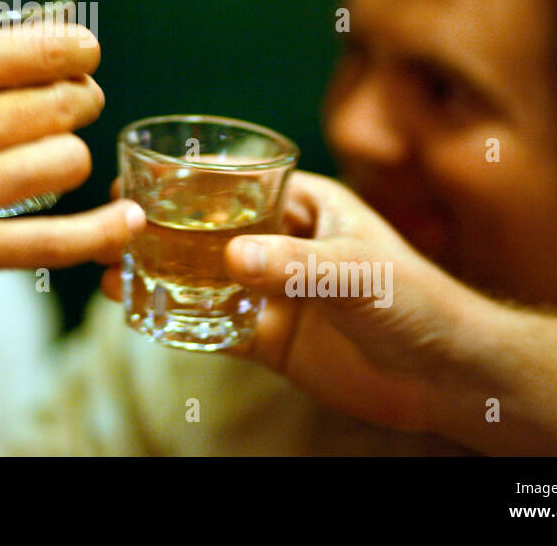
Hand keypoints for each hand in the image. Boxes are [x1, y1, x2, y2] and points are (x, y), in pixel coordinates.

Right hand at [0, 27, 143, 309]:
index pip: (45, 49)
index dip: (78, 53)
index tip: (83, 59)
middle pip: (67, 107)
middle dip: (76, 106)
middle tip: (67, 112)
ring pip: (68, 166)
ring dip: (70, 163)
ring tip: (54, 164)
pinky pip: (54, 243)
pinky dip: (101, 233)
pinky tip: (126, 222)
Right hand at [101, 171, 476, 431]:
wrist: (448, 377)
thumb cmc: (419, 301)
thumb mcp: (358, 271)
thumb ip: (296, 264)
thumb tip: (231, 256)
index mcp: (306, 206)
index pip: (236, 181)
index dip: (184, 180)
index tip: (136, 181)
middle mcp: (283, 244)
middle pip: (207, 229)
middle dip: (157, 229)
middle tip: (109, 229)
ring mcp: (274, 292)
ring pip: (202, 278)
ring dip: (157, 275)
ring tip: (109, 274)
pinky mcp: (271, 339)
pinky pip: (214, 326)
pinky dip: (177, 322)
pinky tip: (140, 317)